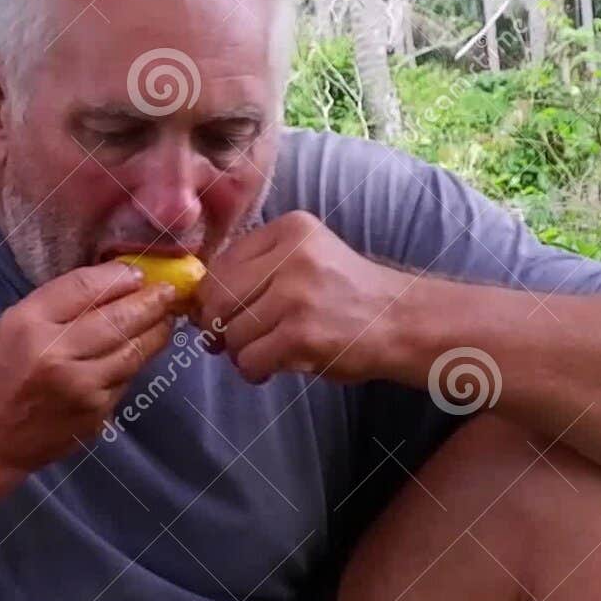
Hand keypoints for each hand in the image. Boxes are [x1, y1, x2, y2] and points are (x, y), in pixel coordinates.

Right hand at [0, 262, 178, 476]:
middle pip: (120, 318)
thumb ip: (53, 305)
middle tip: (170, 290)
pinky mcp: (96, 415)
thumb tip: (106, 284)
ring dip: (156, 331)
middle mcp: (59, 355)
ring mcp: (82, 389)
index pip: (85, 288)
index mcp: (29, 326)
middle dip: (152, 301)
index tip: (137, 272)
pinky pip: (125, 380)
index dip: (119, 276)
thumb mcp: (7, 326)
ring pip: (134, 351)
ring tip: (166, 317)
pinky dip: (135, 362)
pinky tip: (139, 350)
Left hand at [193, 210, 407, 383]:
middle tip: (225, 340)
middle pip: (217, 297)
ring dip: (238, 352)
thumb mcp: (307, 257)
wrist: (402, 321)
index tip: (219, 313)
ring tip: (262, 352)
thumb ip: (258, 266)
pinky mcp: (302, 335)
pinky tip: (270, 368)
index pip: (221, 263)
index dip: (211, 295)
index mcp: (290, 229)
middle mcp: (291, 256)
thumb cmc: (347, 293)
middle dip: (215, 325)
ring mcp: (296, 296)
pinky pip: (249, 359)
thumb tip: (199, 300)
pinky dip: (252, 370)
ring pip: (231, 333)